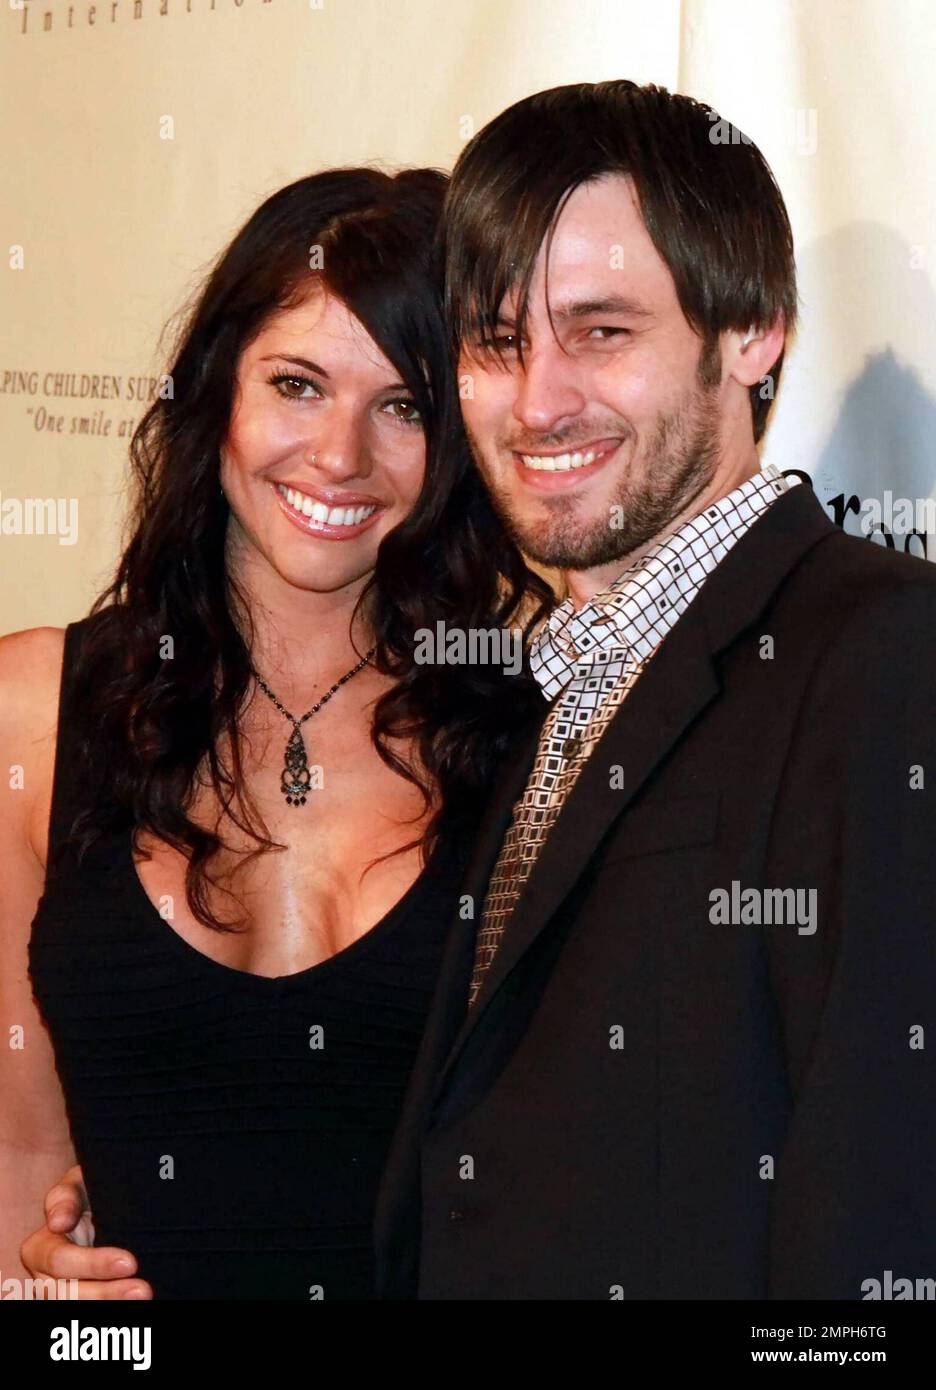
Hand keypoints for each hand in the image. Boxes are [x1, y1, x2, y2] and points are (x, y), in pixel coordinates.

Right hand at [20, 1164, 152, 1298]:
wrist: (101, 1208)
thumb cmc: (86, 1194)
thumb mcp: (77, 1184)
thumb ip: (66, 1196)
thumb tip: (59, 1222)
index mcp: (39, 1248)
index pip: (61, 1261)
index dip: (95, 1264)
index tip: (130, 1262)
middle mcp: (45, 1278)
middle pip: (70, 1294)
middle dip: (108, 1293)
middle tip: (144, 1289)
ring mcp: (62, 1294)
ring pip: (80, 1307)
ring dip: (113, 1305)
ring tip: (143, 1296)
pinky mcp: (81, 1299)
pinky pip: (93, 1311)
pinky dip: (114, 1307)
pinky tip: (135, 1303)